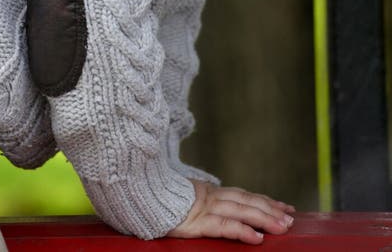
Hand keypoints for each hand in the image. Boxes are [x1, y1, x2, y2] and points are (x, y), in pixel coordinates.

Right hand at [166, 179, 295, 243]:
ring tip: (283, 227)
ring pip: (241, 211)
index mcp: (209, 193)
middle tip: (291, 218)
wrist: (139, 195)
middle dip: (271, 210)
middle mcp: (211, 197)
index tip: (284, 206)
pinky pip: (224, 226)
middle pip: (247, 201)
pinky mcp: (198, 223)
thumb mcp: (184, 200)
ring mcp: (205, 208)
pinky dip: (243, 230)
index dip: (265, 200)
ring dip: (264, 218)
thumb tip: (217, 208)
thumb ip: (202, 202)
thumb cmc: (160, 201)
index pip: (244, 195)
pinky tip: (257, 238)